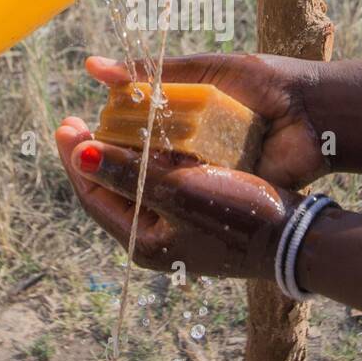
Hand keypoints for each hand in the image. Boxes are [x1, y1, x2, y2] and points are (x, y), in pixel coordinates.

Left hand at [54, 116, 302, 279]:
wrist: (296, 236)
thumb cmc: (237, 214)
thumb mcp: (179, 190)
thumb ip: (127, 172)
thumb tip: (78, 155)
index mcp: (142, 240)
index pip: (93, 194)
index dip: (76, 157)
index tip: (65, 122)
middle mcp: (154, 238)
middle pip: (110, 189)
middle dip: (94, 153)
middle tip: (77, 120)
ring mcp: (176, 229)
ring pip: (135, 183)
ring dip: (121, 152)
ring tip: (106, 121)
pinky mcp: (198, 216)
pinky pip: (160, 182)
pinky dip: (150, 157)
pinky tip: (150, 135)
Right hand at [84, 53, 328, 188]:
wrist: (316, 111)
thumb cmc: (264, 82)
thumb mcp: (203, 71)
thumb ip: (151, 73)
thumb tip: (92, 67)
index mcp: (181, 116)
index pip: (128, 131)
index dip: (99, 134)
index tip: (72, 129)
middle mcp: (189, 148)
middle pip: (139, 161)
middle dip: (111, 158)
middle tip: (79, 153)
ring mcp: (206, 173)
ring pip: (161, 181)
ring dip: (138, 174)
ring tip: (102, 168)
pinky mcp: (224, 193)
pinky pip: (190, 196)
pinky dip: (172, 190)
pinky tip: (145, 186)